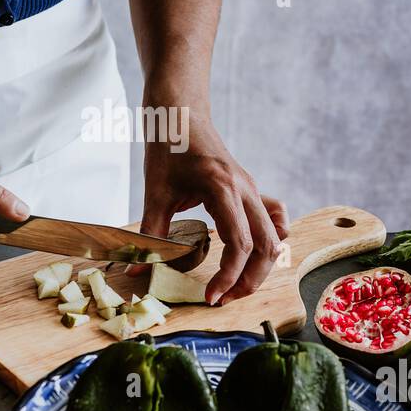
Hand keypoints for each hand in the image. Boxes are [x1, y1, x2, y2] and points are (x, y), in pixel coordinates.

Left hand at [139, 114, 287, 304]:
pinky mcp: (250, 190)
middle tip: (223, 298)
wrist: (181, 111)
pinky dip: (271, 240)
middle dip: (249, 280)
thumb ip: (150, 233)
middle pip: (266, 246)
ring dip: (260, 266)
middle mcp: (245, 190)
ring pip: (274, 236)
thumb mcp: (155, 191)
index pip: (241, 244)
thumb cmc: (168, 145)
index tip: (211, 296)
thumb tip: (136, 270)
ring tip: (236, 285)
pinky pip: (274, 218)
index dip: (230, 276)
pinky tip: (254, 255)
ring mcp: (252, 189)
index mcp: (223, 189)